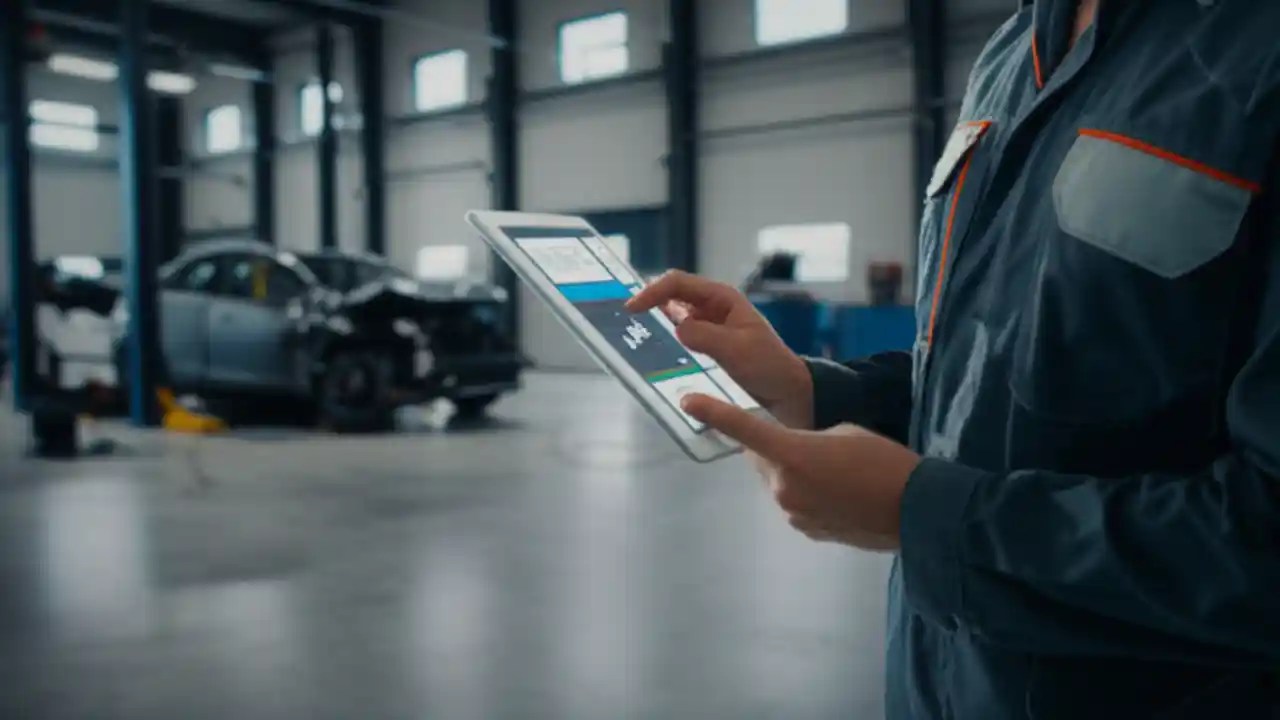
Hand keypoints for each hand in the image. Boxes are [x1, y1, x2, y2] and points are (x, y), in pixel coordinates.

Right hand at [626, 270, 814, 427]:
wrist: (787, 392)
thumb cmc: (769, 366)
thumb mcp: (737, 350)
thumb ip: (706, 336)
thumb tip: (676, 328)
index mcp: (722, 298)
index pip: (678, 284)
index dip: (652, 292)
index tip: (631, 309)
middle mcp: (711, 306)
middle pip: (670, 295)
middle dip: (647, 302)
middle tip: (621, 318)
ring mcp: (708, 325)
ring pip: (671, 316)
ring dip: (653, 321)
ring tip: (627, 333)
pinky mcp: (705, 344)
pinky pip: (678, 336)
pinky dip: (663, 339)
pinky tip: (649, 351)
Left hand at [683, 393, 920, 550]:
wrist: (916, 511)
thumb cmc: (884, 462)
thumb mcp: (846, 433)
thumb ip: (809, 437)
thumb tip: (796, 453)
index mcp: (793, 454)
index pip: (745, 429)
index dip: (714, 413)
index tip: (688, 401)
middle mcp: (784, 487)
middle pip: (761, 457)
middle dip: (774, 446)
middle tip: (811, 442)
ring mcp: (793, 513)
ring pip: (779, 482)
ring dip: (793, 471)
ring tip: (836, 472)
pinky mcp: (807, 530)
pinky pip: (796, 503)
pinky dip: (807, 493)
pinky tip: (839, 493)